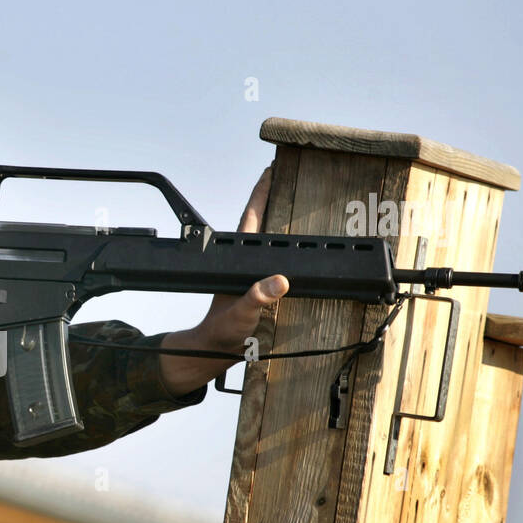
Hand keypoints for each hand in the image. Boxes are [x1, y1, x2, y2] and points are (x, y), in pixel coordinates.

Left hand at [157, 167, 288, 396]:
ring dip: (287, 226)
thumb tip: (278, 282)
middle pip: (265, 225)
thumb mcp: (240, 313)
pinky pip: (281, 265)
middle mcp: (246, 264)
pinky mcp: (261, 290)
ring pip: (272, 244)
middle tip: (294, 178)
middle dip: (277, 200)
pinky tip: (307, 254)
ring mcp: (254, 275)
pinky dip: (293, 256)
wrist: (215, 352)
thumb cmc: (221, 331)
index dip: (261, 193)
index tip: (270, 170)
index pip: (251, 219)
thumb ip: (256, 298)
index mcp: (238, 261)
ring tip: (306, 207)